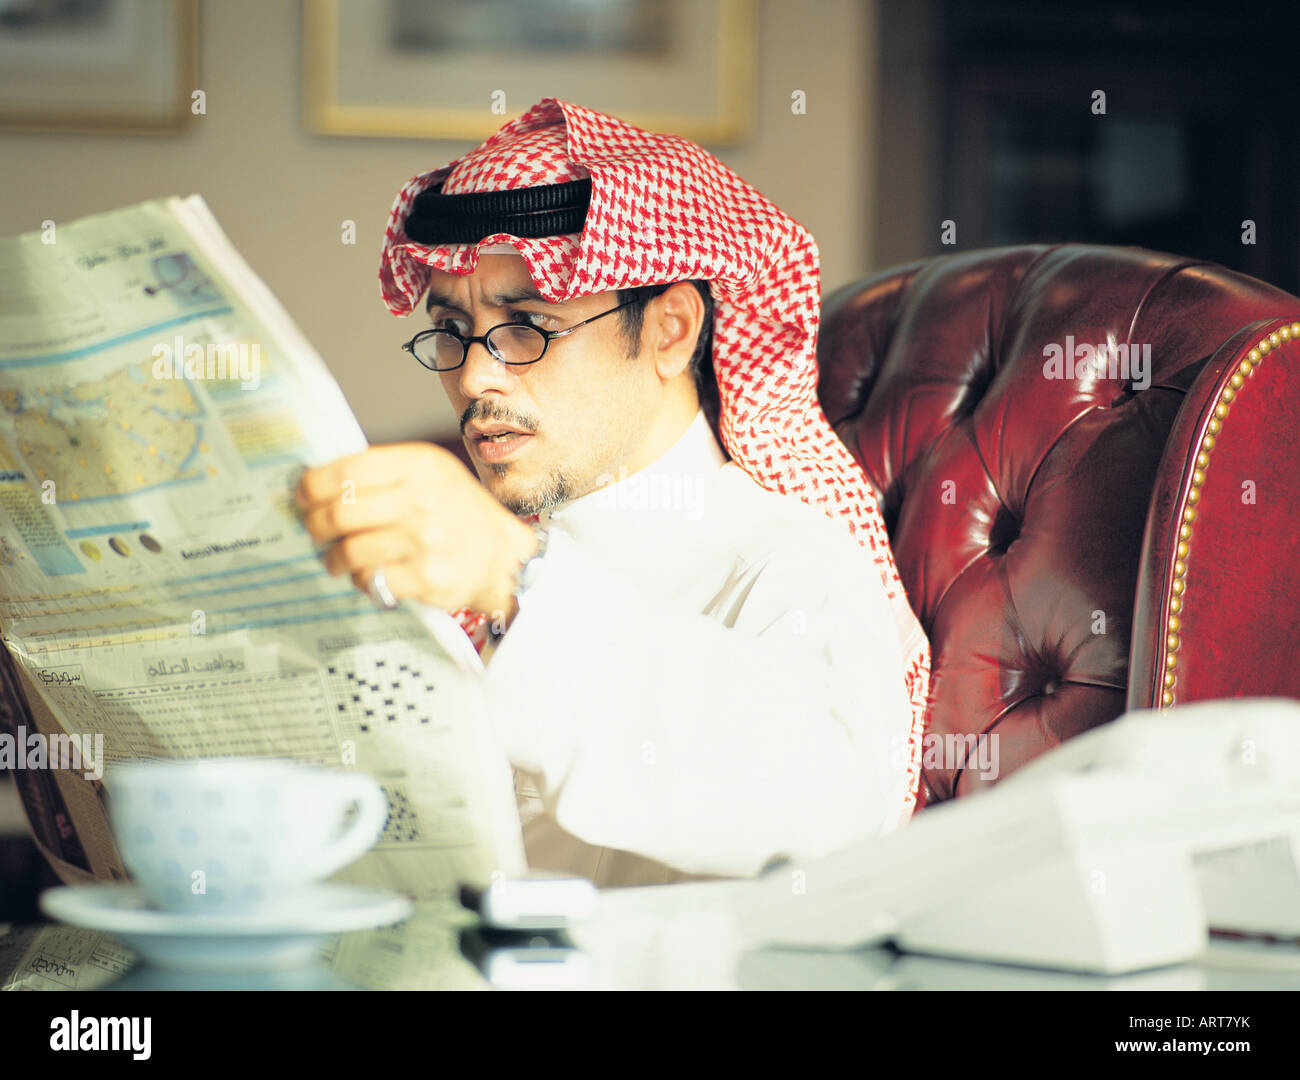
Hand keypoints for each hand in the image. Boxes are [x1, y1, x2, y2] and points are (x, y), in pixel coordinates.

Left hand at [294, 442, 537, 625]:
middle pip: (340, 512)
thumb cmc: (460, 512)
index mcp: (419, 465)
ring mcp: (424, 540)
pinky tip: (367, 576)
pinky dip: (361, 581)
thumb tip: (322, 482)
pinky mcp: (425, 577)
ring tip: (335, 560)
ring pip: (350, 550)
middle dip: (315, 526)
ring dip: (333, 558)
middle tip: (313, 532)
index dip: (312, 485)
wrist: (504, 557)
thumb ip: (386, 473)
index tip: (302, 496)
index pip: (346, 471)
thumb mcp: (432, 474)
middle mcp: (421, 499)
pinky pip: (371, 580)